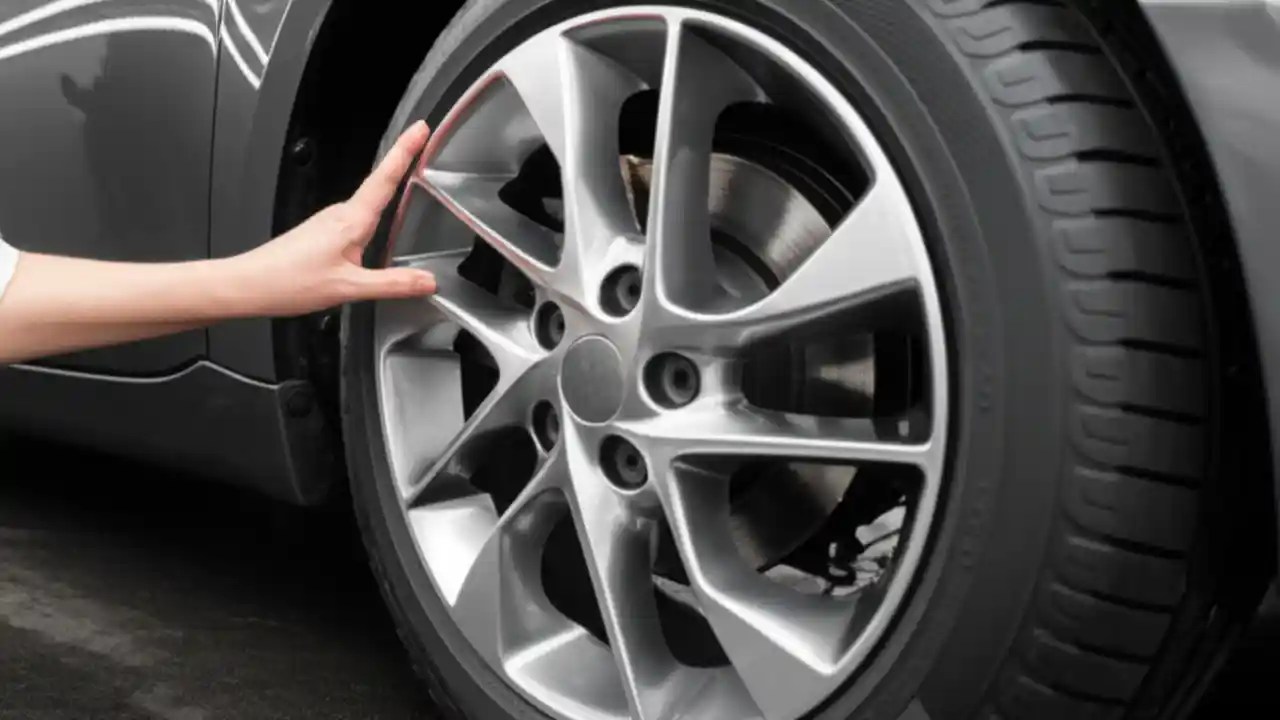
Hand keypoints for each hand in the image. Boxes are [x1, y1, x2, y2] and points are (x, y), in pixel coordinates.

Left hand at [226, 121, 436, 316]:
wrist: (249, 284)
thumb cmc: (289, 281)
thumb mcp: (348, 287)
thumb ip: (392, 284)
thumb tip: (427, 280)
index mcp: (351, 220)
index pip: (385, 178)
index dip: (405, 151)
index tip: (421, 129)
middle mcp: (340, 214)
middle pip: (379, 183)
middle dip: (403, 163)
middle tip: (424, 144)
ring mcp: (330, 222)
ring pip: (368, 204)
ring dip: (389, 189)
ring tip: (411, 178)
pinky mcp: (323, 233)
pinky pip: (357, 220)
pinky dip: (374, 215)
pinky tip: (379, 230)